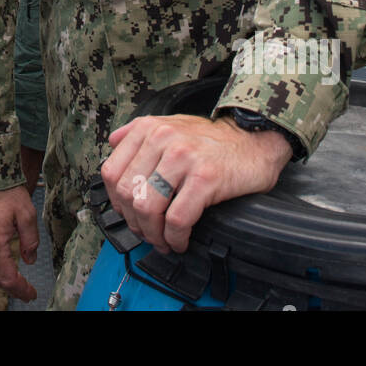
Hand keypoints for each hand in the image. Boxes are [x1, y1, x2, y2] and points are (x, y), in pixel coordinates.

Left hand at [101, 114, 289, 253]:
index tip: (128, 215)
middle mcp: (162, 139)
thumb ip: (138, 132)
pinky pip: (177, 219)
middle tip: (147, 233)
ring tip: (163, 240)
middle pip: (127, 193)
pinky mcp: (205, 178)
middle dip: (134, 222)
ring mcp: (183, 158)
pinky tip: (180, 241)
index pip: (111, 172)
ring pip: (148, 208)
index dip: (115, 202)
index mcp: (149, 129)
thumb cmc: (212, 140)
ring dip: (153, 234)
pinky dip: (175, 238)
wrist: (253, 140)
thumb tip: (112, 144)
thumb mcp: (171, 124)